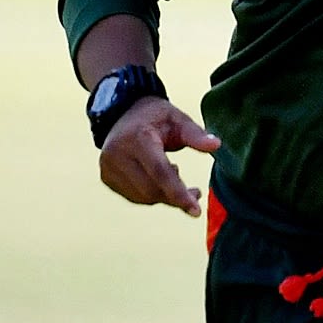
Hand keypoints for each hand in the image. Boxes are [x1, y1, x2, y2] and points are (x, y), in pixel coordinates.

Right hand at [99, 97, 220, 215]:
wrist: (121, 112)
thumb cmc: (155, 116)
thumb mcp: (178, 119)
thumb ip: (196, 134)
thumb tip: (216, 145)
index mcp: (137, 138)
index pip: (159, 172)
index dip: (178, 193)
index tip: (195, 211)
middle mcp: (117, 154)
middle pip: (151, 189)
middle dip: (176, 197)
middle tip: (196, 192)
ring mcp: (108, 167)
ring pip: (143, 197)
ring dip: (164, 196)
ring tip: (177, 176)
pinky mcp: (106, 177)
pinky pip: (134, 197)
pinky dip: (151, 194)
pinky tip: (158, 179)